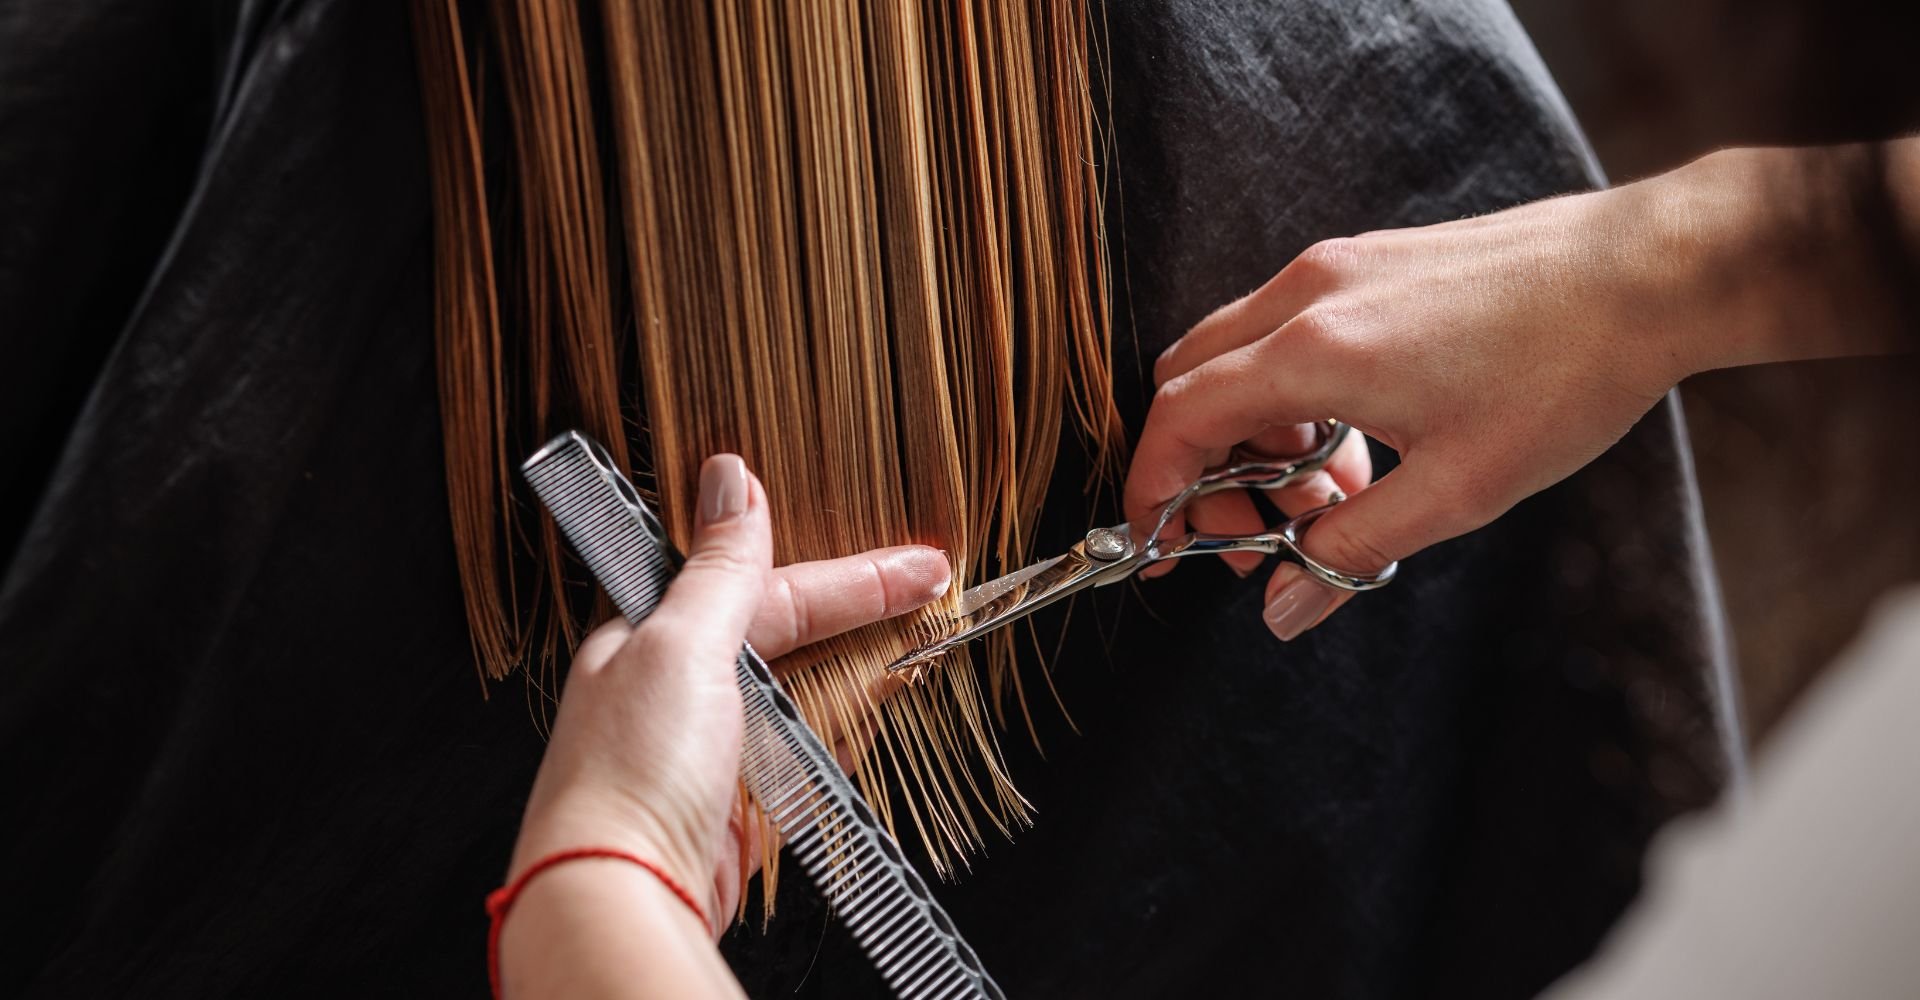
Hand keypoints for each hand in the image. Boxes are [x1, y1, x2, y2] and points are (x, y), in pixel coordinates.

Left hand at [507, 454, 950, 936]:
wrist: (620, 897)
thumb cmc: (629, 772)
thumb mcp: (678, 645)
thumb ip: (720, 569)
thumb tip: (732, 476)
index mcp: (652, 640)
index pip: (768, 591)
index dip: (850, 579)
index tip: (920, 568)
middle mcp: (678, 696)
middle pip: (790, 643)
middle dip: (862, 622)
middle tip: (934, 601)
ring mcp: (710, 761)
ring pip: (803, 705)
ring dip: (861, 681)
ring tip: (921, 659)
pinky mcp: (734, 819)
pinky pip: (802, 773)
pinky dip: (841, 749)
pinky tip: (872, 730)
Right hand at [1125, 171, 1716, 640]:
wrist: (1645, 274)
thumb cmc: (1564, 373)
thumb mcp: (1458, 491)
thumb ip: (1350, 551)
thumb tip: (1283, 610)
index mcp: (1316, 348)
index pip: (1181, 416)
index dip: (1153, 488)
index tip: (1159, 544)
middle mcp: (1309, 293)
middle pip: (1189, 380)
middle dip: (1200, 469)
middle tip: (1256, 536)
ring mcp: (1337, 267)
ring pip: (1236, 355)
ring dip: (1252, 436)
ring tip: (1330, 500)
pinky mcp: (1369, 262)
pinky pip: (1285, 330)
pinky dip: (1288, 395)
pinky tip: (1358, 445)